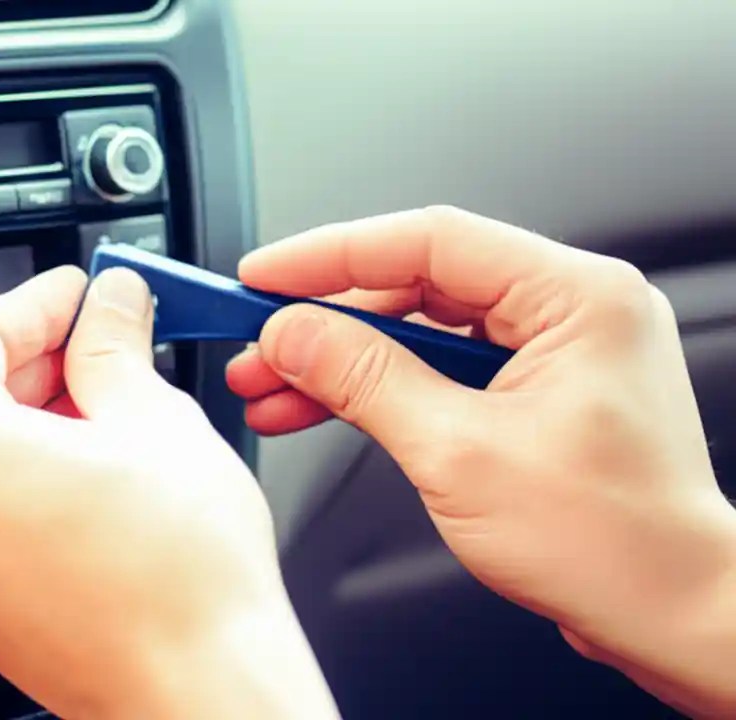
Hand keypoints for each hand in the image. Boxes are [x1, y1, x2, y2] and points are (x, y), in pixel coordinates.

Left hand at [0, 267, 336, 718]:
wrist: (200, 695)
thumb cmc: (184, 581)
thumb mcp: (156, 423)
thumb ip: (114, 345)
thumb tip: (111, 301)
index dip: (29, 303)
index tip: (77, 294)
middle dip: (25, 357)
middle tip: (97, 341)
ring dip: (22, 415)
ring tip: (102, 406)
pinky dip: (15, 476)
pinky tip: (84, 468)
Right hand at [228, 206, 735, 717]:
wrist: (670, 614)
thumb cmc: (613, 541)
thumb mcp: (459, 453)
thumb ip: (366, 380)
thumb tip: (294, 335)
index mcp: (575, 296)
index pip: (429, 240)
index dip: (330, 255)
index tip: (264, 277)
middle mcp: (569, 310)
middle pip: (417, 284)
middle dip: (325, 319)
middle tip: (257, 344)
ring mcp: (551, 352)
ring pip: (418, 331)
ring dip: (340, 360)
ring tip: (271, 387)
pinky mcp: (532, 394)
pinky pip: (437, 371)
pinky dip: (376, 390)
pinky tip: (319, 408)